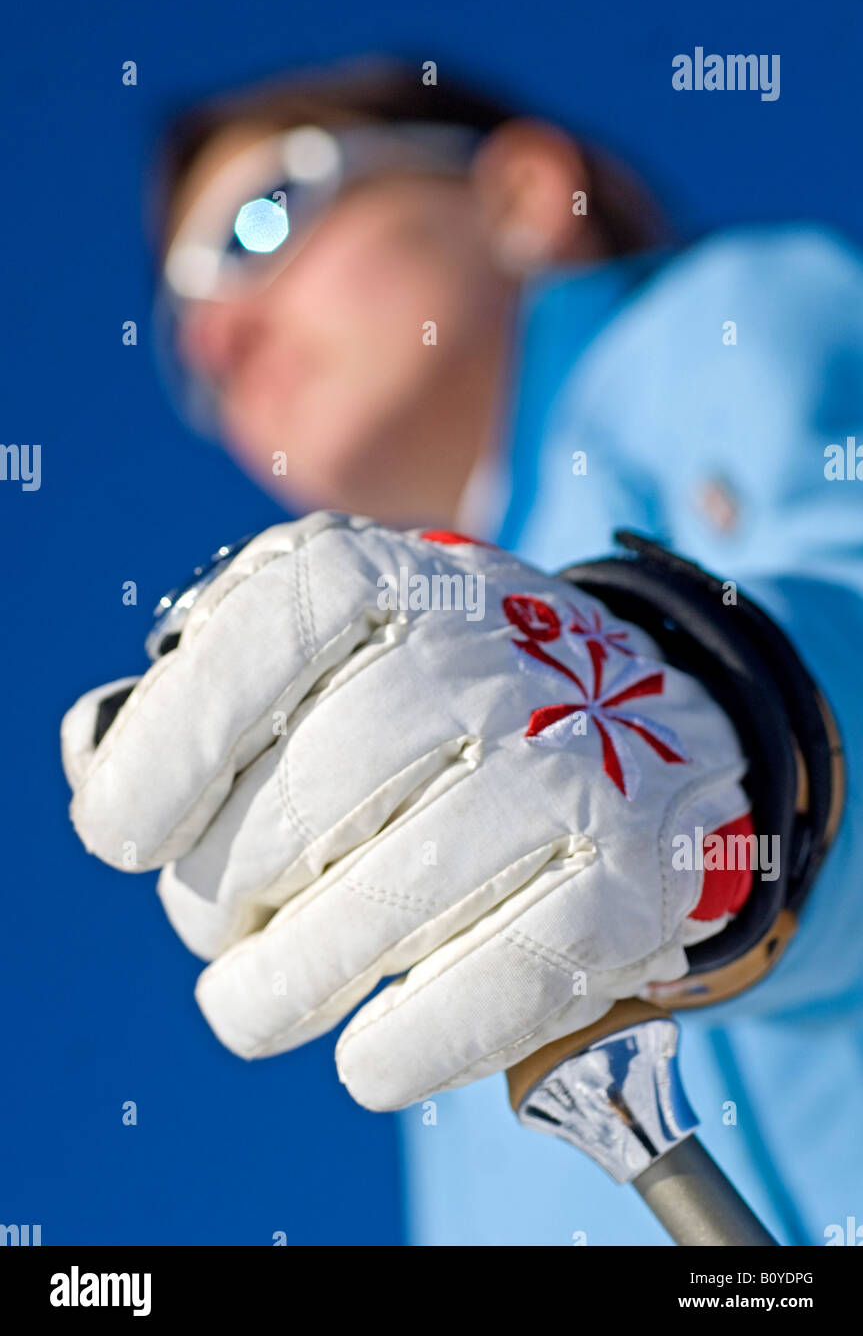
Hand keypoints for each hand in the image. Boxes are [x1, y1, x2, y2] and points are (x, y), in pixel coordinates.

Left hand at [61, 512, 748, 1109]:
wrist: (636, 712)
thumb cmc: (433, 693)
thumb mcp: (326, 641)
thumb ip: (216, 689)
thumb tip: (108, 787)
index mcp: (389, 581)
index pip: (258, 647)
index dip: (169, 756)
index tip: (128, 839)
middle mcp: (485, 660)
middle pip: (305, 804)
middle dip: (220, 899)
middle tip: (216, 928)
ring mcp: (568, 766)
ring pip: (386, 907)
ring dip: (290, 986)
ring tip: (255, 1004)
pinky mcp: (630, 876)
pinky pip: (495, 983)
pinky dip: (411, 1043)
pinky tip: (368, 1055)